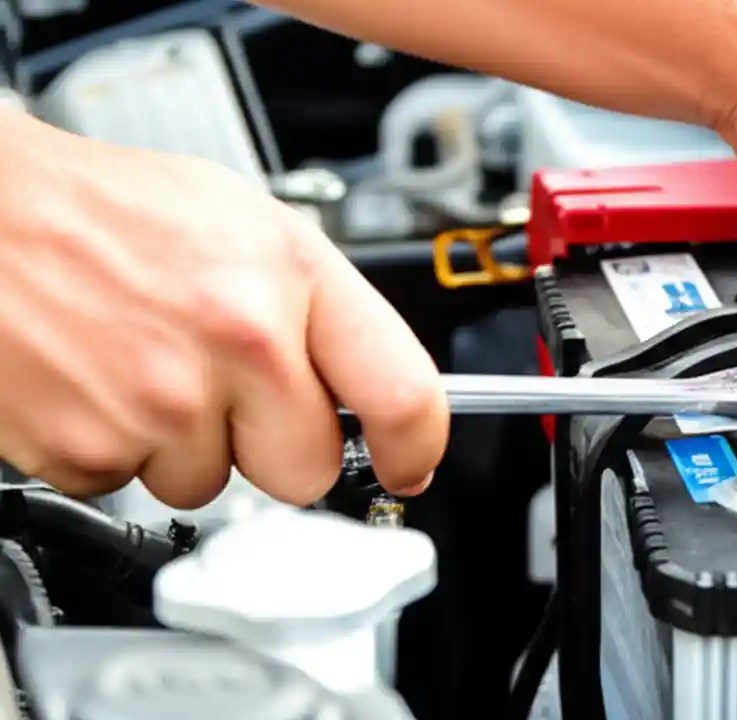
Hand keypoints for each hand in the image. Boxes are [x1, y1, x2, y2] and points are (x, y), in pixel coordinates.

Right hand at [0, 111, 446, 506]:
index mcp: (290, 275)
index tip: (408, 462)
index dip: (416, 444)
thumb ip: (320, 310)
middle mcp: (237, 340)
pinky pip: (132, 486)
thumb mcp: (247, 224)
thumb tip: (370, 388)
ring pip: (213, 484)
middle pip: (308, 469)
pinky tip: (100, 383)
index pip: (402, 393)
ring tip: (145, 366)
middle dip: (276, 446)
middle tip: (229, 392)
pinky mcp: (88, 448)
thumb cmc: (108, 209)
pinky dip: (118, 449)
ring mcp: (162, 401)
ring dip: (187, 445)